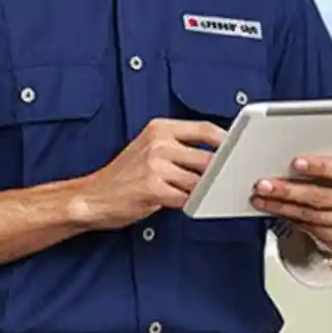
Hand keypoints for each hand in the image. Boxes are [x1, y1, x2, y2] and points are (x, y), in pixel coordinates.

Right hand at [71, 118, 225, 230]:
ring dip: (201, 192)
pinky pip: (187, 198)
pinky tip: (179, 202)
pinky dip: (189, 204)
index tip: (238, 151)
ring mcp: (156, 166)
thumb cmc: (124, 176)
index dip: (227, 141)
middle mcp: (158, 143)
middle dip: (218, 173)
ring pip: (200, 181)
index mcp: (159, 128)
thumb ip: (179, 146)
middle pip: (208, 157)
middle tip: (224, 180)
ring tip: (191, 193)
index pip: (205, 129)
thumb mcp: (149, 148)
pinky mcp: (154, 189)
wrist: (93, 196)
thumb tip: (216, 153)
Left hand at [250, 156, 331, 258]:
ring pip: (311, 214)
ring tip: (261, 198)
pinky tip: (274, 210)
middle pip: (322, 196)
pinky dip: (287, 217)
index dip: (319, 166)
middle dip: (289, 190)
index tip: (295, 163)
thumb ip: (328, 167)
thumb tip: (288, 161)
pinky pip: (309, 228)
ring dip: (281, 206)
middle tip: (265, 184)